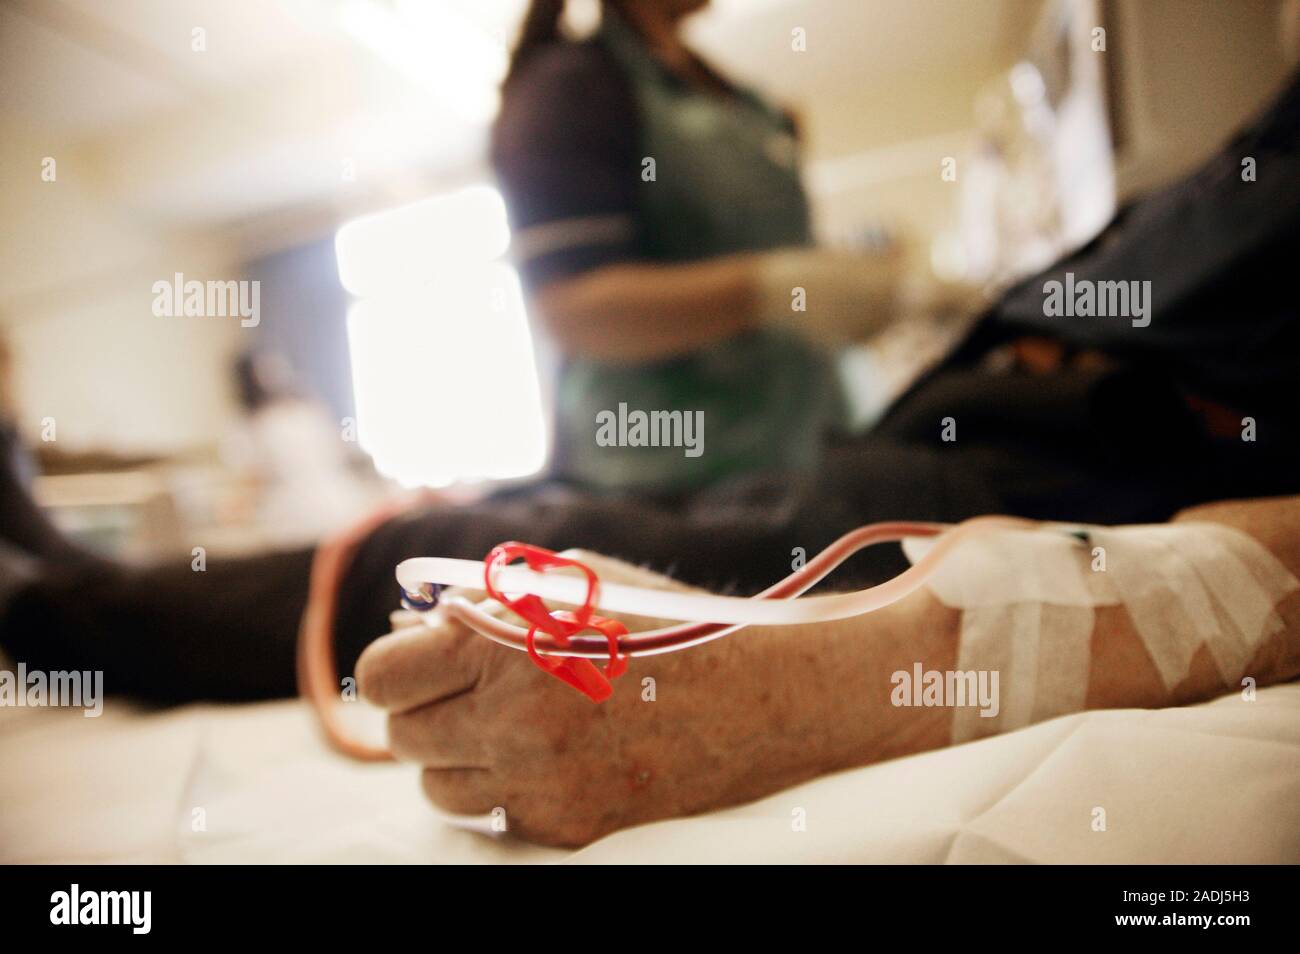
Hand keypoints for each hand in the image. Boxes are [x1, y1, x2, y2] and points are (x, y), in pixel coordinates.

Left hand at [357, 551, 949, 845]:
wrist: (768, 695)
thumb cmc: (671, 624)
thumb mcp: (575, 584)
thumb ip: (485, 601)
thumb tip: (411, 625)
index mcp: (508, 645)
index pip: (384, 676)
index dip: (395, 665)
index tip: (417, 659)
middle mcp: (515, 721)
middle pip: (403, 736)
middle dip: (425, 708)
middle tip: (466, 690)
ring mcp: (543, 782)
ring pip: (437, 787)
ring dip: (457, 755)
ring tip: (508, 725)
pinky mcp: (570, 825)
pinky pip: (494, 814)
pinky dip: (505, 787)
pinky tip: (551, 753)